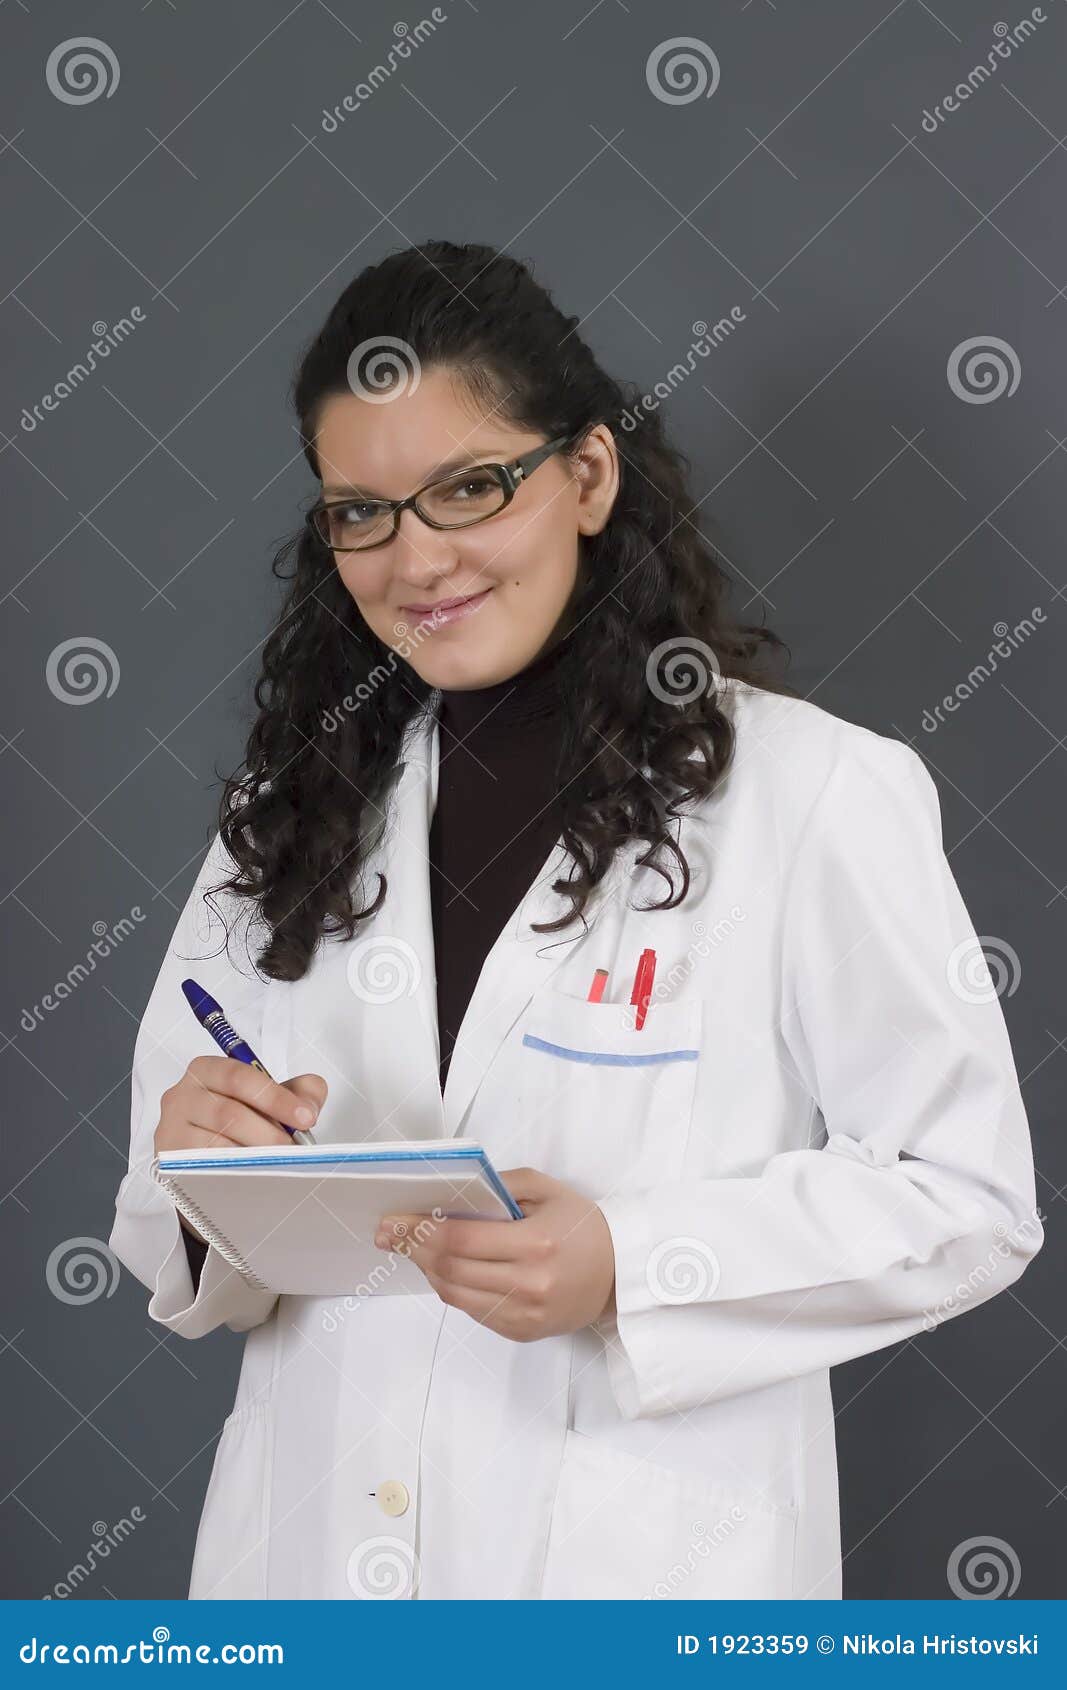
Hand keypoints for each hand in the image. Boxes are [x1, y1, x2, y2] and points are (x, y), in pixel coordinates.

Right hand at [155, 1057, 327, 1243]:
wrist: (205, 1158)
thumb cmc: (238, 1121)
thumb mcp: (269, 1099)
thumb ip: (299, 1091)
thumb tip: (309, 1107)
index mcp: (207, 1070)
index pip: (240, 1077)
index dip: (277, 1098)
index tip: (306, 1117)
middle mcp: (181, 1096)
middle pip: (229, 1114)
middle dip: (269, 1133)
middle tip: (294, 1150)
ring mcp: (170, 1130)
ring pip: (216, 1146)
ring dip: (253, 1158)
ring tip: (277, 1165)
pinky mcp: (168, 1162)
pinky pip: (204, 1170)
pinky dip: (233, 1175)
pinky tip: (254, 1178)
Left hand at [374, 1166, 616, 1341]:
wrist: (622, 1272)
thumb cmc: (584, 1225)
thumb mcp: (548, 1190)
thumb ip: (501, 1185)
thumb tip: (453, 1191)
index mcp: (535, 1244)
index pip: (460, 1241)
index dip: (419, 1231)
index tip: (392, 1221)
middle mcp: (528, 1284)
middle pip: (450, 1270)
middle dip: (413, 1249)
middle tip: (389, 1234)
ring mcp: (525, 1314)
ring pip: (456, 1295)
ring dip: (427, 1271)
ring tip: (412, 1249)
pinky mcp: (523, 1332)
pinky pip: (473, 1311)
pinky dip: (452, 1288)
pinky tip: (443, 1269)